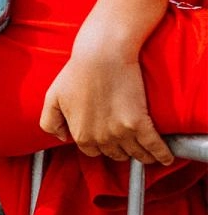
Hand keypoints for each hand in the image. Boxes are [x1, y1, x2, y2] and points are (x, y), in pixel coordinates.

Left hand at [39, 46, 172, 164]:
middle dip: (119, 149)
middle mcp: (100, 138)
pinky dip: (161, 155)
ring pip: (135, 154)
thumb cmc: (76, 73)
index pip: (91, 151)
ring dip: (141, 156)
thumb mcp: (53, 98)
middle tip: (125, 141)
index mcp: (80, 134)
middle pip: (114, 154)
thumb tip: (62, 138)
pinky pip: (154, 147)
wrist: (101, 55)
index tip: (105, 140)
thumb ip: (50, 122)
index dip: (98, 145)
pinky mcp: (139, 124)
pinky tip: (164, 158)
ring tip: (146, 153)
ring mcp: (120, 133)